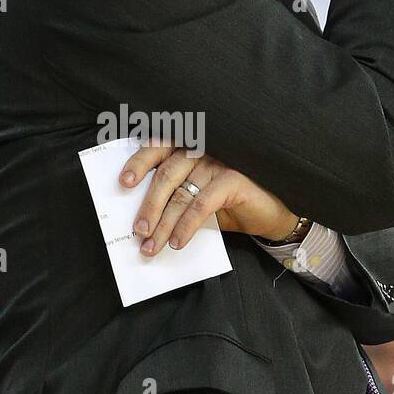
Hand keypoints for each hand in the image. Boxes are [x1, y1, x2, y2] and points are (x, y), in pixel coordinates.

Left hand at [119, 144, 298, 253]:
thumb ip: (175, 196)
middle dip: (148, 206)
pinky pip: (201, 205)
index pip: (158, 148)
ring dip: (163, 224)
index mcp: (189, 147)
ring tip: (152, 246)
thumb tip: (141, 218)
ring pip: (181, 194)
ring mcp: (218, 162)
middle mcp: (202, 149)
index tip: (123, 183)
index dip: (139, 163)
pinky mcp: (233, 179)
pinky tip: (177, 242)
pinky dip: (186, 225)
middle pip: (165, 174)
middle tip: (138, 231)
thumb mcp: (197, 196)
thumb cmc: (230, 203)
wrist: (270, 213)